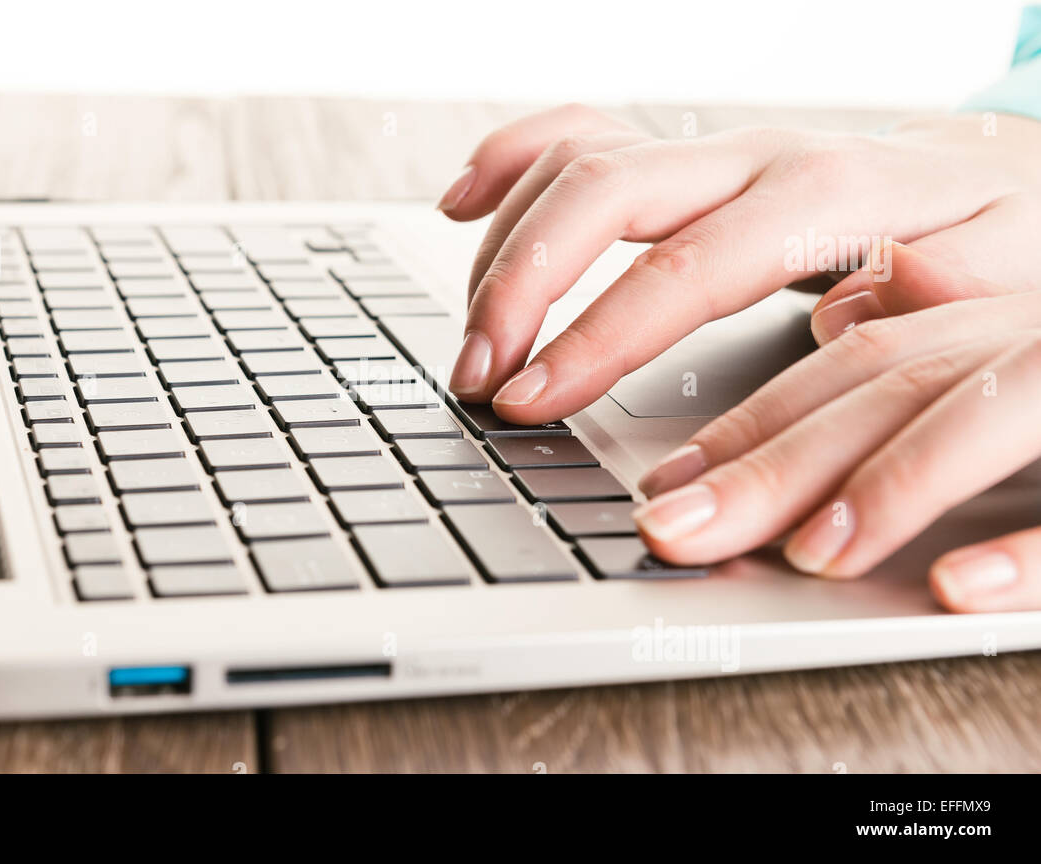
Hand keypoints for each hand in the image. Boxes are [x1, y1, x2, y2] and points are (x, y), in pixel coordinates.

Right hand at [440, 104, 1040, 423]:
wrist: (1005, 173)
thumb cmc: (1006, 237)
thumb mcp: (1017, 271)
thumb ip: (951, 282)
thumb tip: (855, 301)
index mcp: (828, 195)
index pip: (685, 268)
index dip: (595, 336)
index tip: (532, 398)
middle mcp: (754, 157)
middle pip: (603, 191)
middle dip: (522, 286)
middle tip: (478, 374)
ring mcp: (713, 151)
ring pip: (578, 160)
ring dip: (504, 245)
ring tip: (471, 332)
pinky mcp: (688, 158)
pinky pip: (582, 134)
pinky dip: (512, 162)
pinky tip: (464, 201)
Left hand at [632, 244, 1040, 612]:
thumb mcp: (1028, 321)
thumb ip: (942, 319)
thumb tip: (839, 313)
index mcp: (992, 309)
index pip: (851, 358)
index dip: (751, 420)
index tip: (661, 485)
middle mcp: (1028, 326)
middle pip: (884, 384)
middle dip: (771, 462)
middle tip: (669, 529)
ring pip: (978, 415)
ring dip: (885, 488)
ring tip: (805, 555)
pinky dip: (1028, 552)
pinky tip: (957, 588)